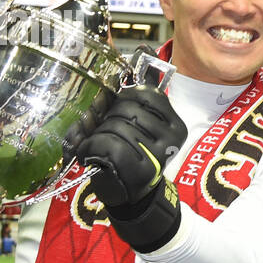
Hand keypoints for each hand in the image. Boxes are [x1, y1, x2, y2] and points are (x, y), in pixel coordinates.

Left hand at [75, 85, 186, 252]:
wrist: (128, 196)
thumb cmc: (130, 154)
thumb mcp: (137, 127)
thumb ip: (135, 101)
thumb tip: (131, 66)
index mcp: (175, 124)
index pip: (146, 94)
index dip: (122, 97)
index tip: (113, 110)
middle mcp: (172, 139)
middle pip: (126, 108)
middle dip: (104, 117)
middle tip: (98, 130)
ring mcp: (158, 155)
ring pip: (114, 126)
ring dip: (94, 134)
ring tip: (93, 145)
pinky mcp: (138, 170)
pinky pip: (106, 145)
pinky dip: (89, 147)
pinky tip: (87, 155)